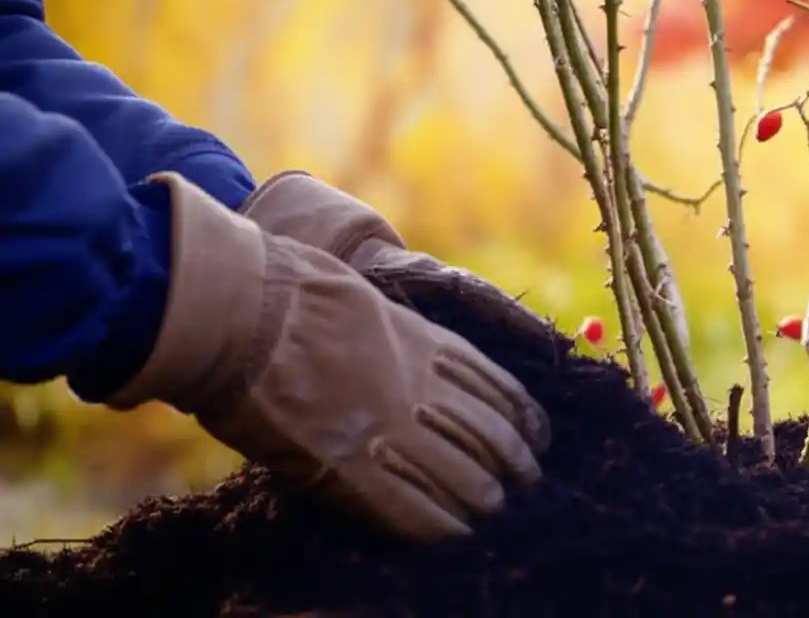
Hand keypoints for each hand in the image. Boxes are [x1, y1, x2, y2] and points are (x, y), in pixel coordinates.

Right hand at [108, 173, 549, 542]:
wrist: (247, 310)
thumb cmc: (297, 292)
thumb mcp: (372, 305)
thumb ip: (406, 338)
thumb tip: (427, 363)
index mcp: (427, 344)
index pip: (497, 387)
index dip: (524, 415)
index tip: (541, 433)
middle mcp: (420, 389)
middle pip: (490, 435)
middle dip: (514, 461)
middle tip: (529, 480)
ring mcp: (388, 430)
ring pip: (462, 474)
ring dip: (484, 497)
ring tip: (498, 509)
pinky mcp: (349, 468)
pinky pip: (410, 507)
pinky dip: (438, 525)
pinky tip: (455, 534)